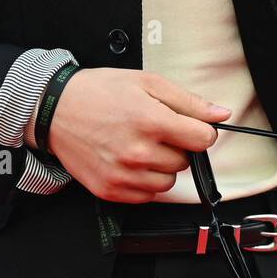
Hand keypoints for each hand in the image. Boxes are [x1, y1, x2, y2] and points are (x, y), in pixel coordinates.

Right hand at [45, 68, 232, 201]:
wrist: (55, 110)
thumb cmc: (99, 92)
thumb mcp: (146, 82)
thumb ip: (188, 101)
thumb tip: (221, 114)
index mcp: (151, 121)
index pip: (203, 140)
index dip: (200, 130)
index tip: (188, 126)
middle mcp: (138, 152)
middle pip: (185, 161)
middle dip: (175, 145)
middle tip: (152, 129)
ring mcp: (124, 175)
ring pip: (168, 182)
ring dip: (160, 166)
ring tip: (139, 145)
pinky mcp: (111, 191)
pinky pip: (147, 196)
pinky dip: (143, 181)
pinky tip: (128, 160)